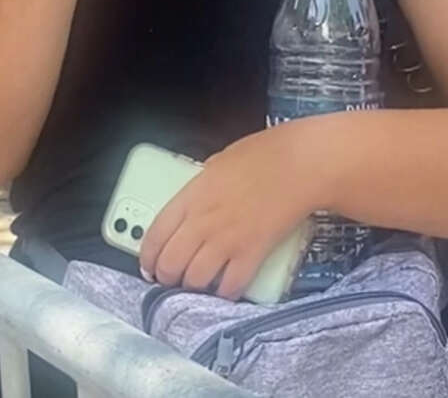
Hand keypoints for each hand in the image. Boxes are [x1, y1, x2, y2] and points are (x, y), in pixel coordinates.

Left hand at [140, 124, 323, 299]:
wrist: (300, 163)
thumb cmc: (265, 153)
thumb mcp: (221, 160)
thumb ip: (203, 183)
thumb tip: (199, 196)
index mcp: (192, 196)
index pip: (155, 236)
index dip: (148, 257)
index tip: (150, 266)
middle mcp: (203, 222)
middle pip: (170, 264)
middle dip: (168, 277)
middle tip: (173, 279)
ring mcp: (226, 240)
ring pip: (195, 280)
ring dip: (194, 287)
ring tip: (199, 285)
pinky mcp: (252, 253)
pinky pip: (230, 286)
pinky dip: (226, 293)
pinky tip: (227, 289)